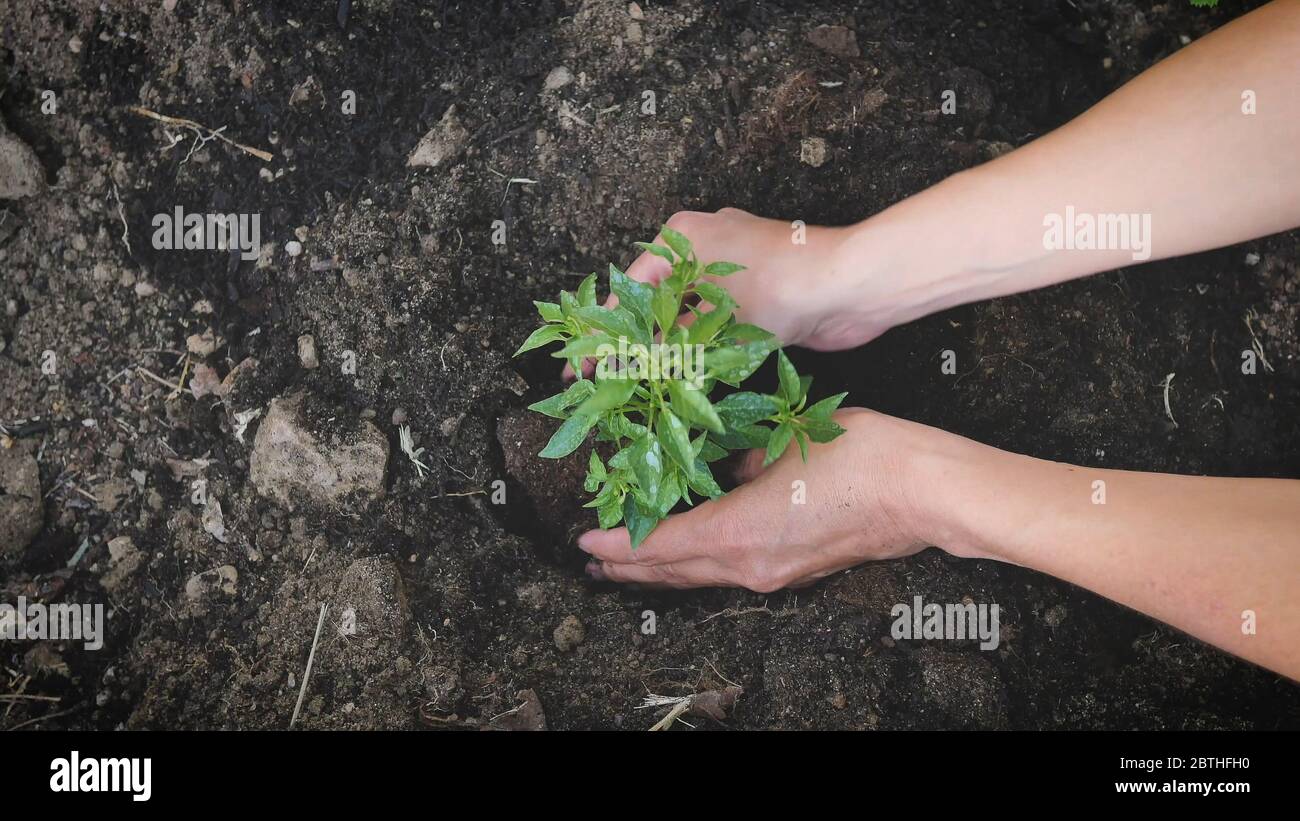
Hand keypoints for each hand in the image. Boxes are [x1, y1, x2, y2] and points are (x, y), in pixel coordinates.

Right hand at [563, 208, 887, 379]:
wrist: (853, 284)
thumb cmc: (780, 287)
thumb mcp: (713, 320)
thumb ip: (667, 345)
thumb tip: (629, 371)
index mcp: (681, 238)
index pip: (626, 291)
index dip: (603, 335)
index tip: (581, 368)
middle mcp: (702, 247)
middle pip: (653, 302)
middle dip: (631, 344)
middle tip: (606, 382)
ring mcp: (731, 270)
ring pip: (684, 316)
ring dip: (667, 350)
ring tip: (640, 387)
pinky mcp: (757, 294)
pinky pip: (714, 324)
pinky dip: (700, 349)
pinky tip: (685, 378)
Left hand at [577, 409, 931, 590]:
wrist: (923, 493)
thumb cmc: (859, 458)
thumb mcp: (782, 443)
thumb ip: (737, 458)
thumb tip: (718, 465)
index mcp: (736, 534)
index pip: (658, 547)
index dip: (618, 546)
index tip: (586, 543)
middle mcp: (749, 565)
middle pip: (673, 573)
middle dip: (630, 569)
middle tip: (595, 564)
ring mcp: (775, 574)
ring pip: (702, 577)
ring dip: (663, 572)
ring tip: (632, 567)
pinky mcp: (797, 571)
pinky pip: (731, 573)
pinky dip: (699, 565)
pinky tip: (695, 555)